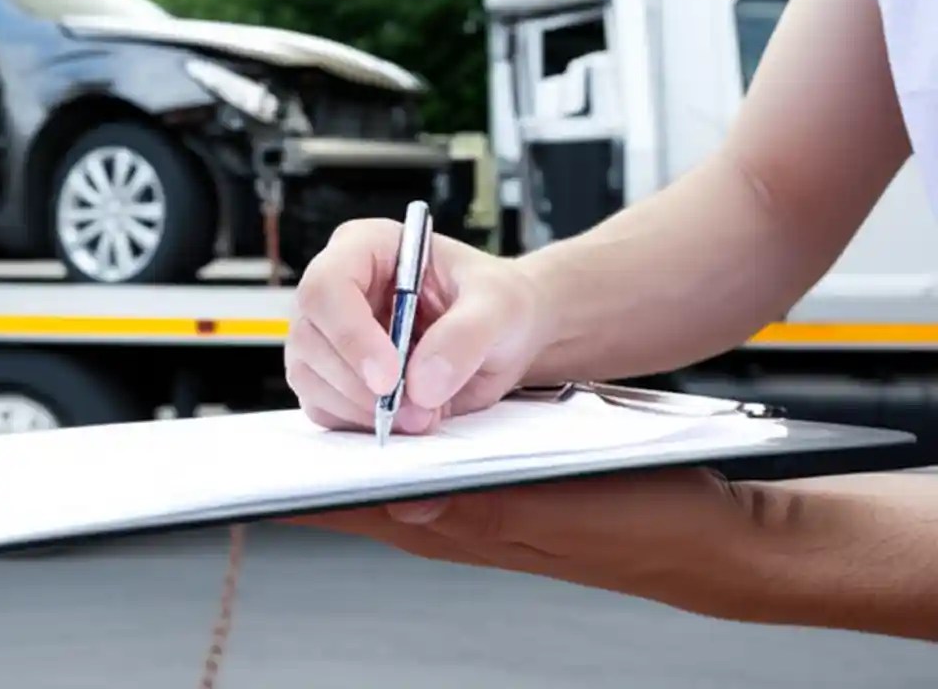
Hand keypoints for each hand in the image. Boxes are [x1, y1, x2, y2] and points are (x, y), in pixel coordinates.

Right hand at [284, 218, 551, 433]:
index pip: (328, 285)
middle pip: (310, 336)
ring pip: (309, 376)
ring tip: (420, 414)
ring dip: (361, 408)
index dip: (351, 334)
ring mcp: (329, 335)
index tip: (390, 377)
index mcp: (366, 247)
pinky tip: (402, 416)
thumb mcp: (498, 305)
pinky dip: (359, 422)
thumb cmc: (495, 301)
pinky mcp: (332, 377)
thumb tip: (421, 383)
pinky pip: (324, 407)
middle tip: (416, 409)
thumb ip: (465, 336)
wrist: (502, 336)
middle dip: (359, 384)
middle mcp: (337, 288)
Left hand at [288, 468, 791, 623]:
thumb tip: (404, 504)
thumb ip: (483, 507)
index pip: (365, 513)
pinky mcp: (503, 497)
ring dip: (364, 458)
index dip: (310, 497)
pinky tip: (403, 427)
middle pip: (370, 498)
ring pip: (399, 484)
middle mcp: (461, 524)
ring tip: (323, 424)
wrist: (705, 539)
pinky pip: (437, 474)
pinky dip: (410, 451)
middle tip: (274, 444)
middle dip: (323, 473)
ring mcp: (480, 512)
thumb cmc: (642, 524)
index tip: (258, 481)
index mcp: (465, 529)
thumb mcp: (562, 507)